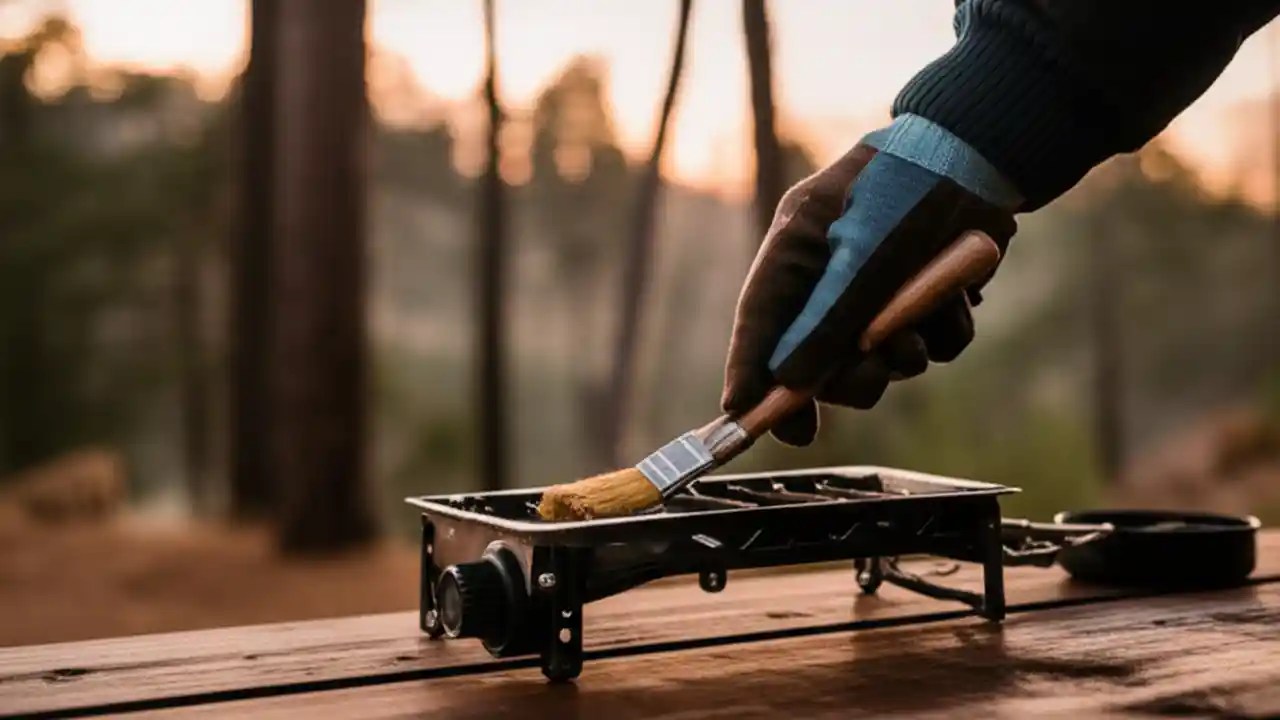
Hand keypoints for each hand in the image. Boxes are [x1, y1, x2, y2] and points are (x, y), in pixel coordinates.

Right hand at [722, 118, 1018, 445]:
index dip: (747, 372)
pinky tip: (955, 298)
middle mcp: (830, 279)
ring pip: (879, 363)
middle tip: (869, 378)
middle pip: (816, 360)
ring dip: (904, 354)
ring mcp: (879, 294)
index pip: (759, 322)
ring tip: (923, 318)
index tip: (740, 417)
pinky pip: (929, 348)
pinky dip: (943, 334)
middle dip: (846, 377)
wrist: (984, 157)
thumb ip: (826, 320)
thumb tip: (789, 381)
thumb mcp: (863, 256)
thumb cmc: (908, 191)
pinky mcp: (925, 301)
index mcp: (795, 252)